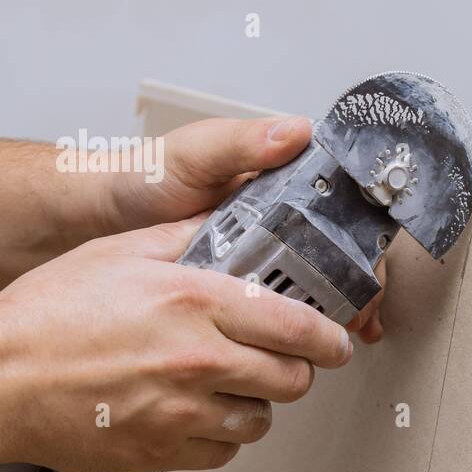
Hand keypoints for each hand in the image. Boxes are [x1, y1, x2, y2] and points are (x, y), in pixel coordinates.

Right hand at [0, 215, 353, 471]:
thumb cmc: (46, 317)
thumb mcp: (120, 253)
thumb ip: (186, 239)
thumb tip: (230, 226)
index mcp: (195, 302)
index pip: (297, 325)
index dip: (329, 337)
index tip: (336, 341)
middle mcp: (198, 358)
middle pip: (293, 378)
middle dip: (298, 369)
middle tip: (285, 362)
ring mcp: (183, 411)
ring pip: (263, 419)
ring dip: (258, 404)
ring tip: (233, 386)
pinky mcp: (164, 452)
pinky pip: (225, 452)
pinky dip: (222, 436)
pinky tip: (200, 413)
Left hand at [110, 113, 387, 343]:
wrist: (101, 215)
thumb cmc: (145, 175)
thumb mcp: (198, 152)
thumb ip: (243, 142)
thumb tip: (297, 131)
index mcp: (282, 179)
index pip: (344, 208)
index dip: (364, 243)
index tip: (370, 272)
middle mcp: (281, 216)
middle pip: (341, 253)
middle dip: (359, 288)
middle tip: (360, 317)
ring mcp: (264, 252)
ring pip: (319, 283)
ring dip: (337, 310)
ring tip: (343, 335)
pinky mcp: (243, 282)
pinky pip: (282, 304)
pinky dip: (300, 324)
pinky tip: (308, 339)